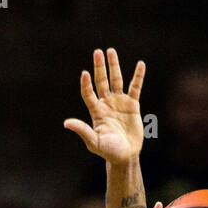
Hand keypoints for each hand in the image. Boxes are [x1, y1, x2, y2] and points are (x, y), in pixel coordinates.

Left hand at [63, 48, 145, 165]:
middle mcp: (106, 103)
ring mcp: (119, 102)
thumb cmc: (108, 151)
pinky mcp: (132, 105)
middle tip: (97, 52)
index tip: (85, 74)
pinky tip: (140, 65)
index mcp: (96, 111)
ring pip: (116, 80)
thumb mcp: (94, 142)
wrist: (125, 156)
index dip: (86, 85)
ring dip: (114, 66)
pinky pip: (136, 88)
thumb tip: (66, 123)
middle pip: (101, 81)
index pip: (88, 94)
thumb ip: (83, 130)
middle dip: (99, 67)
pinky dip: (138, 77)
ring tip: (110, 51)